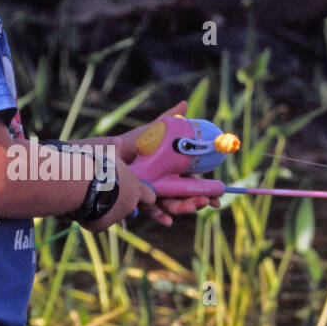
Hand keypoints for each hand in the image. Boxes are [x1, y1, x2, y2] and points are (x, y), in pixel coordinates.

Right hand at [81, 155, 154, 232]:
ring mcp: (115, 217)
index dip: (144, 194)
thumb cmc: (100, 167)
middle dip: (121, 200)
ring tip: (93, 195)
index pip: (150, 197)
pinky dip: (93, 217)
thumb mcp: (110, 156)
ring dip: (107, 207)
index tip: (134, 190)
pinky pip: (98, 222)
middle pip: (130, 205)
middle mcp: (129, 206)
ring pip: (113, 214)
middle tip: (108, 190)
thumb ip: (116, 150)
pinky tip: (84, 206)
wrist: (85, 185)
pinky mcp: (100, 225)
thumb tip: (118, 139)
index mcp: (135, 190)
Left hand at [113, 100, 222, 223]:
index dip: (207, 191)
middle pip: (185, 196)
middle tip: (207, 202)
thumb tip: (184, 104)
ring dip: (183, 209)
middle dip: (198, 201)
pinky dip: (160, 216)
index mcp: (171, 172)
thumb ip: (168, 119)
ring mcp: (152, 193)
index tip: (218, 196)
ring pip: (172, 205)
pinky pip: (151, 210)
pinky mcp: (139, 200)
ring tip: (192, 208)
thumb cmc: (131, 142)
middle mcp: (164, 185)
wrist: (107, 152)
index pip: (193, 184)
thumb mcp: (151, 130)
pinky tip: (167, 221)